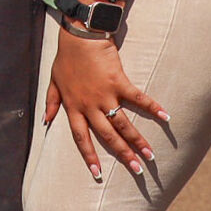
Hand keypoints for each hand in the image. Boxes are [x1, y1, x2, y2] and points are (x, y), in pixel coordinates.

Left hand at [46, 27, 169, 180]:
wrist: (79, 36)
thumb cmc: (67, 57)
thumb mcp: (53, 80)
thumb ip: (50, 101)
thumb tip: (44, 120)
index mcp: (73, 106)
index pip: (80, 137)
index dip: (89, 156)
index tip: (97, 174)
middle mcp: (90, 105)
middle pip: (108, 136)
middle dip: (123, 154)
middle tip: (137, 170)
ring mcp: (105, 94)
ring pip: (123, 124)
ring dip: (138, 140)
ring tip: (150, 155)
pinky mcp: (118, 82)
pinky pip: (138, 98)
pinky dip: (152, 107)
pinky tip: (166, 117)